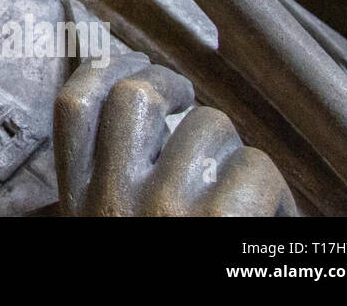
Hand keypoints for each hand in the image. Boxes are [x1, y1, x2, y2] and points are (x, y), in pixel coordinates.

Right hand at [54, 51, 296, 215]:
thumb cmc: (143, 283)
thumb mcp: (102, 229)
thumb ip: (105, 181)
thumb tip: (131, 102)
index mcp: (83, 203)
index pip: (73, 105)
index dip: (100, 65)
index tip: (126, 62)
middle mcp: (117, 199)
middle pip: (137, 94)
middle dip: (175, 90)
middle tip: (191, 107)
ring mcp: (167, 209)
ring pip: (208, 125)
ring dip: (232, 146)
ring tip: (238, 183)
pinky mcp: (221, 227)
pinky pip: (257, 169)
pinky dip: (273, 191)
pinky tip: (268, 218)